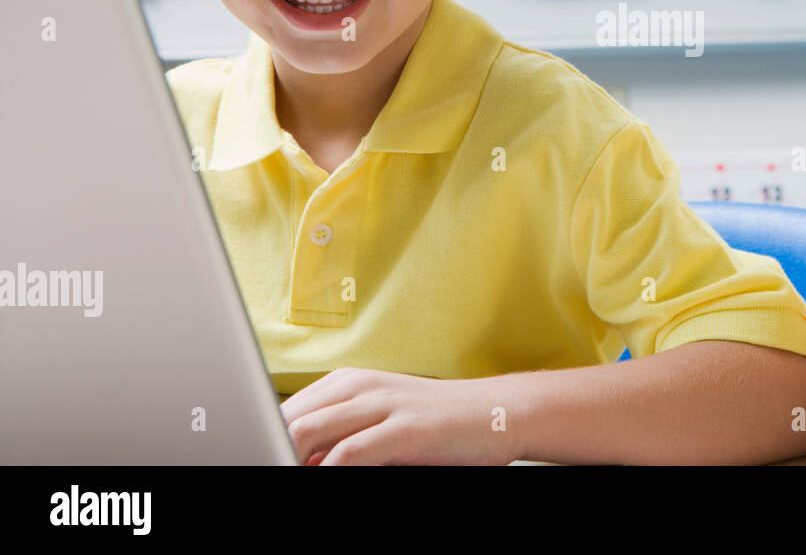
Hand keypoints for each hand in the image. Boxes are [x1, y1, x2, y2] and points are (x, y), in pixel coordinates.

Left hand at [279, 367, 521, 464]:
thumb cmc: (437, 425)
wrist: (496, 412)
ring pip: (310, 432)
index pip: (285, 411)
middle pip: (289, 420)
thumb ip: (338, 438)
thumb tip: (297, 458)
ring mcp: (382, 404)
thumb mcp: (380, 424)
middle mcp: (360, 386)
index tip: (253, 454)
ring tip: (278, 470)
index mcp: (348, 383)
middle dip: (268, 447)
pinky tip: (324, 479)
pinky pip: (351, 453)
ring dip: (289, 459)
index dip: (262, 436)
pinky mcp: (404, 429)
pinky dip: (329, 471)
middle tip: (258, 464)